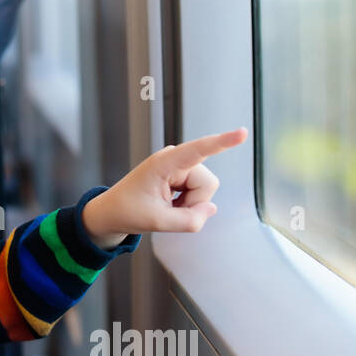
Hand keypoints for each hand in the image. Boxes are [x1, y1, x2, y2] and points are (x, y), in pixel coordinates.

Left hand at [81, 127, 248, 246]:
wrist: (112, 212)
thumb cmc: (127, 211)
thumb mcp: (157, 222)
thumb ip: (189, 220)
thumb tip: (211, 209)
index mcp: (164, 163)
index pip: (199, 150)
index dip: (223, 141)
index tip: (242, 133)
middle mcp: (174, 160)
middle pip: (208, 183)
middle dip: (194, 202)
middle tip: (168, 210)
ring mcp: (179, 167)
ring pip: (206, 189)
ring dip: (190, 204)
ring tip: (166, 207)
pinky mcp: (181, 175)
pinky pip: (199, 193)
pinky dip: (187, 204)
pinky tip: (170, 204)